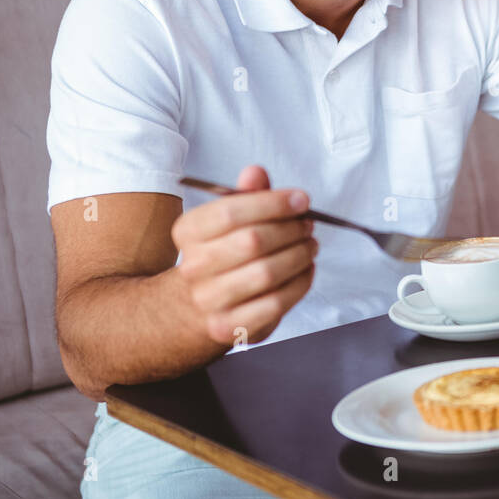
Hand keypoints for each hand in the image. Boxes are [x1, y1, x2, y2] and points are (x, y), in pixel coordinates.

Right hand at [171, 165, 317, 346]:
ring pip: (267, 273)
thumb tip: (255, 172)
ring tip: (310, 245)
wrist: (199, 305)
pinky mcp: (230, 326)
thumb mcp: (229, 219)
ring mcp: (209, 300)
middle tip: (307, 224)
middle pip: (253, 241)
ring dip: (299, 255)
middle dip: (291, 229)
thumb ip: (245, 195)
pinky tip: (305, 270)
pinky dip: (300, 283)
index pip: (230, 211)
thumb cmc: (223, 253)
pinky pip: (276, 302)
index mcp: (189, 232)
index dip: (273, 203)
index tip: (301, 199)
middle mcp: (193, 266)